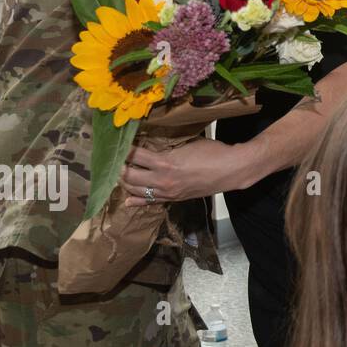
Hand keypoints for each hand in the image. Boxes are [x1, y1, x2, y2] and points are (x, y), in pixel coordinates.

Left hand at [121, 136, 251, 206]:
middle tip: (116, 161)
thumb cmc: (213, 152)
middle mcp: (162, 180)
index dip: (125, 150)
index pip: (135, 156)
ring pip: (136, 190)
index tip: (119, 144)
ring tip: (120, 175)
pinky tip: (128, 199)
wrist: (230, 170)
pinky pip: (150, 201)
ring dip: (125, 182)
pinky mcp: (173, 199)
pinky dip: (137, 200)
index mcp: (165, 162)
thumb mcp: (188, 145)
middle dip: (120, 168)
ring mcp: (167, 192)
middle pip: (129, 176)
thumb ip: (168, 148)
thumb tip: (155, 145)